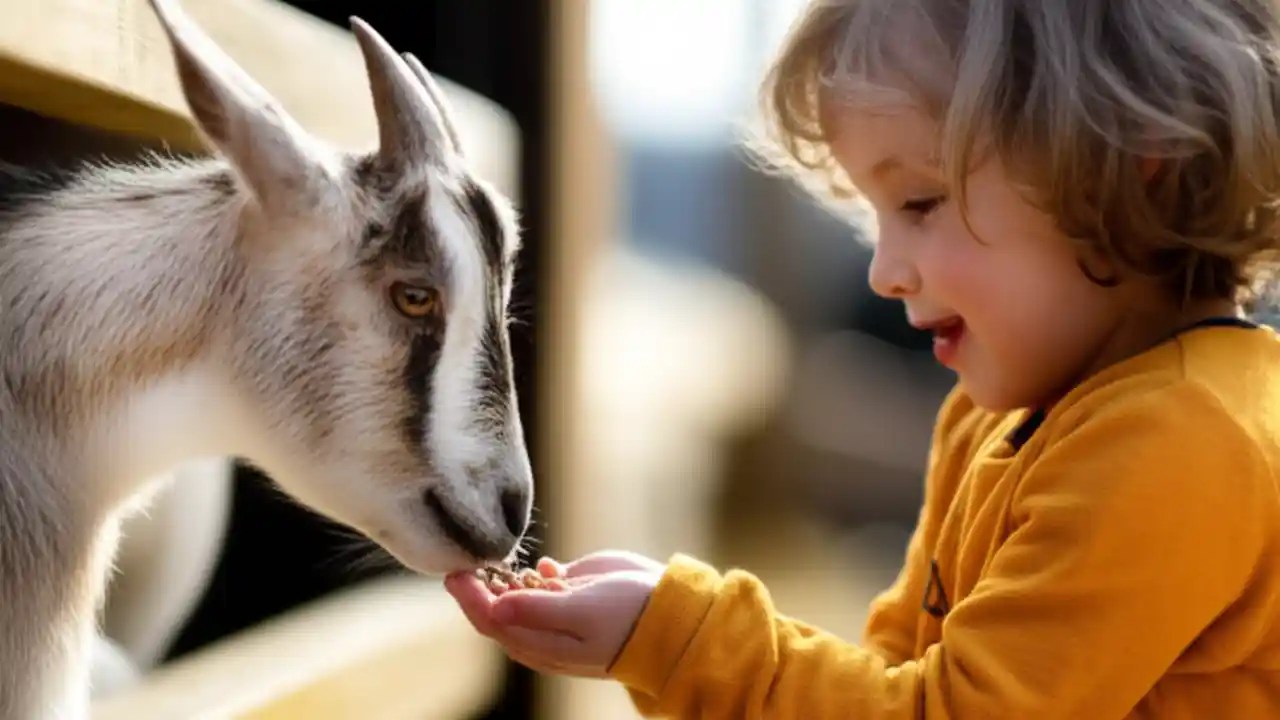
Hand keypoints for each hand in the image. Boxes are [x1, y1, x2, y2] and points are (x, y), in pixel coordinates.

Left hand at [445, 551, 665, 677]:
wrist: (669, 613)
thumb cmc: (627, 618)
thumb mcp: (581, 612)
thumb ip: (537, 610)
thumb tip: (495, 609)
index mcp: (541, 645)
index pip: (491, 623)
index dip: (469, 599)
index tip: (456, 572)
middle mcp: (543, 632)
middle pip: (495, 610)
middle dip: (477, 586)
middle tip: (464, 557)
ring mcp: (557, 612)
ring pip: (514, 596)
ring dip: (501, 578)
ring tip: (489, 555)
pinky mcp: (573, 592)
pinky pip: (539, 583)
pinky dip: (533, 572)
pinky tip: (543, 565)